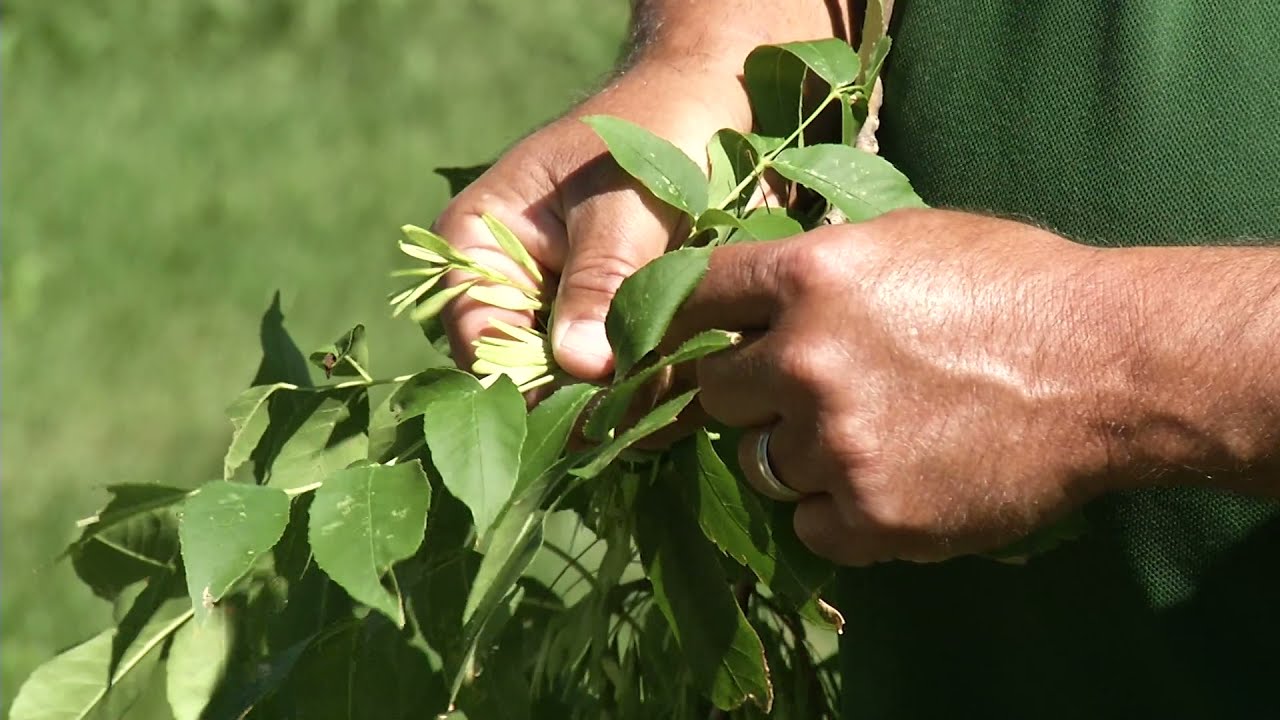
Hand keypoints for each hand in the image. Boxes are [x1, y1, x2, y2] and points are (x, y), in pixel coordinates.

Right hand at [434, 59, 751, 380]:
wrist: (704, 109)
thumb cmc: (651, 134)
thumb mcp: (623, 207)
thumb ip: (599, 282)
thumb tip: (579, 366)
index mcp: (476, 240)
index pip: (476, 334)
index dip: (519, 382)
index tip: (579, 410)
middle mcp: (505, 282)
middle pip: (518, 368)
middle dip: (570, 400)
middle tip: (627, 421)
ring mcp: (552, 305)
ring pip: (565, 379)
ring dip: (608, 399)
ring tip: (657, 410)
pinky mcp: (600, 321)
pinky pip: (607, 371)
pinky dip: (636, 386)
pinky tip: (673, 399)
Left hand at [671, 208, 1140, 564]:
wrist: (1109, 367)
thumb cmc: (1017, 287)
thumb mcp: (906, 239)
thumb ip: (820, 271)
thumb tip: (758, 298)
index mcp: (809, 275)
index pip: (691, 298)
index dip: (676, 325)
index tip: (672, 348)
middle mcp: (804, 359)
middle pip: (714, 393)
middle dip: (748, 396)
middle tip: (804, 395)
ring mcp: (835, 443)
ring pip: (760, 465)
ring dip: (795, 456)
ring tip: (865, 438)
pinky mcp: (871, 515)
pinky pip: (809, 526)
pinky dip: (837, 514)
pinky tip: (886, 485)